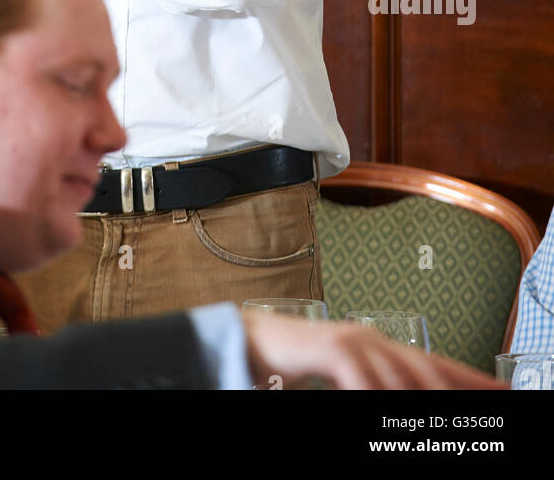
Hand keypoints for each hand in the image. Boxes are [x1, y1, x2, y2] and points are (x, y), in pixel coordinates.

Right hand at [242, 314, 506, 389]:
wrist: (260, 341)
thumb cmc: (306, 364)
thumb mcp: (350, 378)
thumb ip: (376, 386)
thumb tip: (410, 403)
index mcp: (384, 346)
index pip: (437, 364)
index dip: (471, 378)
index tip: (504, 392)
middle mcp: (375, 339)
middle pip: (426, 370)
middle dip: (456, 391)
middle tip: (484, 408)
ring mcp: (354, 341)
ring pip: (398, 378)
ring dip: (416, 404)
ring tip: (437, 425)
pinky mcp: (331, 348)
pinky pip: (359, 379)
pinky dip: (371, 396)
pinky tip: (378, 406)